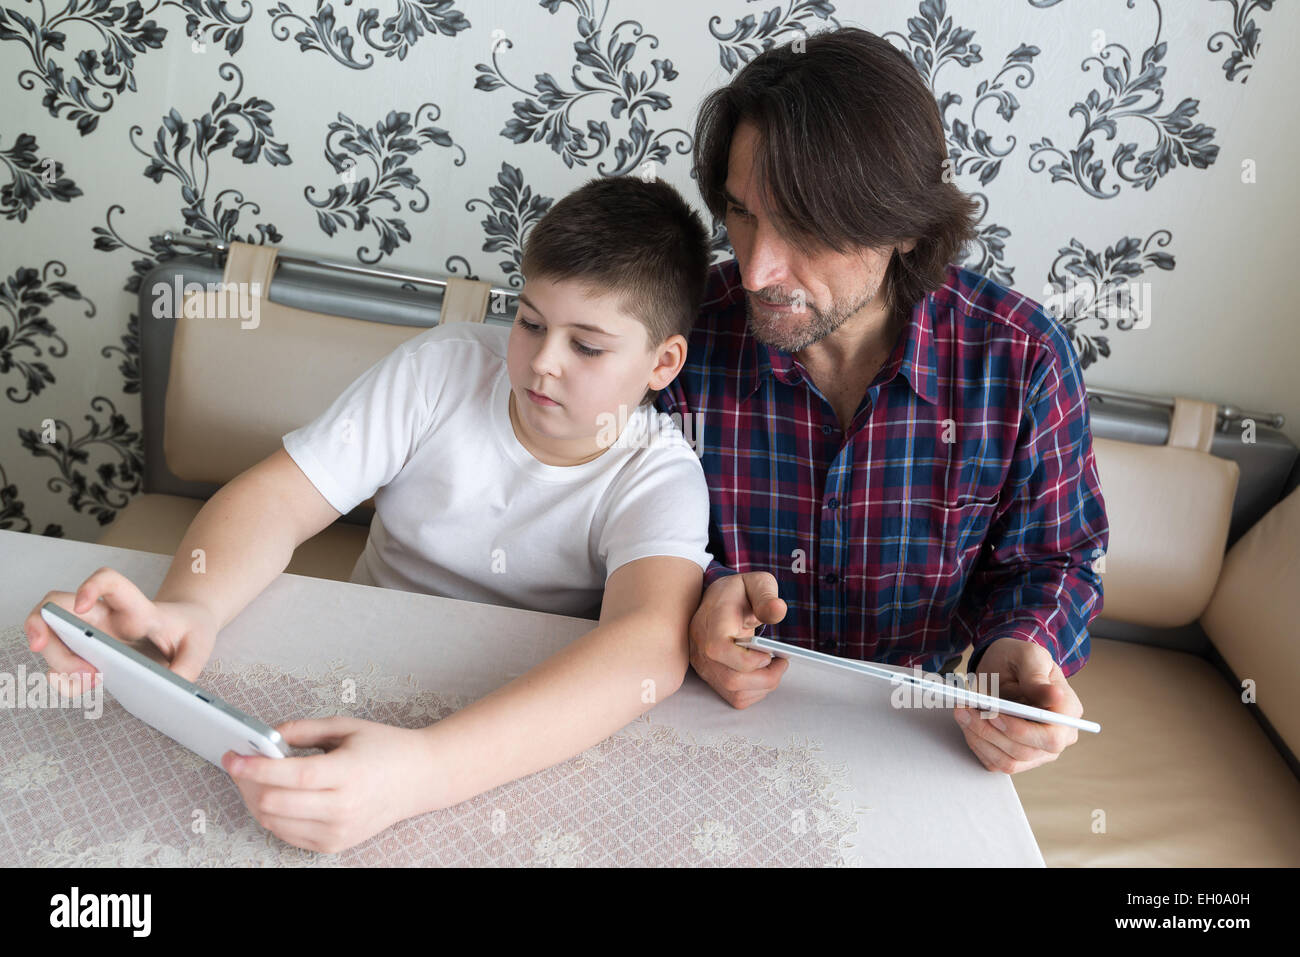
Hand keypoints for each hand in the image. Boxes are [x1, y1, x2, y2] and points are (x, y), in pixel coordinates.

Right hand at [24, 566, 219, 693]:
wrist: (187, 632)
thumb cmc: (189, 631)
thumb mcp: (201, 645)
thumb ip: (189, 666)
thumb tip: (168, 687)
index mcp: (135, 607)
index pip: (108, 581)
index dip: (90, 586)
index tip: (83, 605)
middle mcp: (106, 617)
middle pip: (59, 604)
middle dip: (42, 624)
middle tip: (45, 648)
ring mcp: (93, 635)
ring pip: (52, 635)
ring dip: (55, 660)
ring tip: (86, 679)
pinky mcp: (88, 655)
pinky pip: (61, 665)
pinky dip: (61, 679)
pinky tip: (80, 687)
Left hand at [223, 717, 442, 854]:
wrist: (420, 779)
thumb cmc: (386, 749)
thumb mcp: (347, 727)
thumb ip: (304, 729)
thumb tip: (268, 735)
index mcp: (348, 773)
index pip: (291, 776)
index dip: (256, 767)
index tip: (233, 756)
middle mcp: (342, 808)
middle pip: (274, 803)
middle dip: (246, 783)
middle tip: (239, 762)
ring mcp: (337, 831)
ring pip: (274, 822)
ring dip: (255, 800)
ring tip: (253, 779)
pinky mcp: (333, 845)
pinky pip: (287, 834)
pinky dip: (272, 815)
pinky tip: (273, 795)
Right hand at [688, 571, 788, 708]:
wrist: (717, 601)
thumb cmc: (739, 593)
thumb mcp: (756, 584)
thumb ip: (767, 595)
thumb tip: (778, 610)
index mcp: (712, 621)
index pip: (718, 649)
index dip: (747, 660)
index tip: (769, 653)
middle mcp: (701, 646)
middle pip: (731, 679)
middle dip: (766, 676)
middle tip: (781, 662)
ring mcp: (703, 664)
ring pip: (734, 692)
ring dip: (763, 685)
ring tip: (774, 666)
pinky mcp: (709, 676)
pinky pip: (734, 697)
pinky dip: (756, 691)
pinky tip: (763, 674)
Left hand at [953, 636, 1083, 773]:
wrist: (1003, 667)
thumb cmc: (1019, 659)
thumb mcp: (1029, 656)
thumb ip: (1037, 676)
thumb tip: (1055, 695)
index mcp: (1067, 712)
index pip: (1051, 737)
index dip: (1021, 732)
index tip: (994, 715)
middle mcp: (1056, 737)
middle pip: (1024, 751)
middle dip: (990, 732)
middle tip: (966, 710)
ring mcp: (1036, 750)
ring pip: (1007, 761)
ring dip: (979, 738)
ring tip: (961, 712)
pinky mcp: (1015, 757)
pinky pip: (994, 762)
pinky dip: (976, 743)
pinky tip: (966, 723)